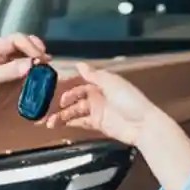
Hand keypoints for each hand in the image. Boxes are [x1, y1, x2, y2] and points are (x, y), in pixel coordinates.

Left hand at [0, 33, 50, 121]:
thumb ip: (9, 71)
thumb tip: (31, 64)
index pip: (19, 39)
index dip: (31, 46)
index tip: (40, 58)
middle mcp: (5, 55)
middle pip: (27, 46)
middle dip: (38, 52)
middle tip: (47, 62)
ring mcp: (11, 67)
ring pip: (30, 59)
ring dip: (40, 63)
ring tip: (47, 71)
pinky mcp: (14, 80)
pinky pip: (30, 73)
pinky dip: (37, 75)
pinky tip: (42, 81)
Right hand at [43, 63, 158, 144]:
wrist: (143, 124)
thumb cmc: (131, 101)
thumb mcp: (111, 83)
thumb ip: (94, 75)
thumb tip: (79, 64)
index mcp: (101, 83)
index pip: (79, 82)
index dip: (67, 85)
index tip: (52, 88)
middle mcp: (98, 96)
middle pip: (75, 98)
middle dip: (61, 103)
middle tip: (46, 107)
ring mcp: (97, 111)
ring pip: (75, 112)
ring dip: (62, 116)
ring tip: (48, 121)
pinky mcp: (98, 124)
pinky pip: (81, 122)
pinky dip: (70, 123)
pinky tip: (59, 125)